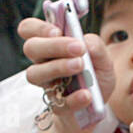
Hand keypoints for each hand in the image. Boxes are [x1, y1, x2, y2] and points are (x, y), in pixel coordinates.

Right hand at [18, 17, 114, 132]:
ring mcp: (46, 84)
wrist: (98, 105)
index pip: (29, 29)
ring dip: (57, 67)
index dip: (38, 27)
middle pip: (31, 48)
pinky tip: (86, 94)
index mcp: (51, 44)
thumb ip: (96, 45)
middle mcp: (43, 62)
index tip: (58, 31)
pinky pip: (57, 102)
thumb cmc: (96, 74)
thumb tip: (86, 42)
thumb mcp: (103, 57)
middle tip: (78, 48)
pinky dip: (73, 98)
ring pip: (35, 74)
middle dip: (54, 45)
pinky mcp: (55, 105)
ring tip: (80, 66)